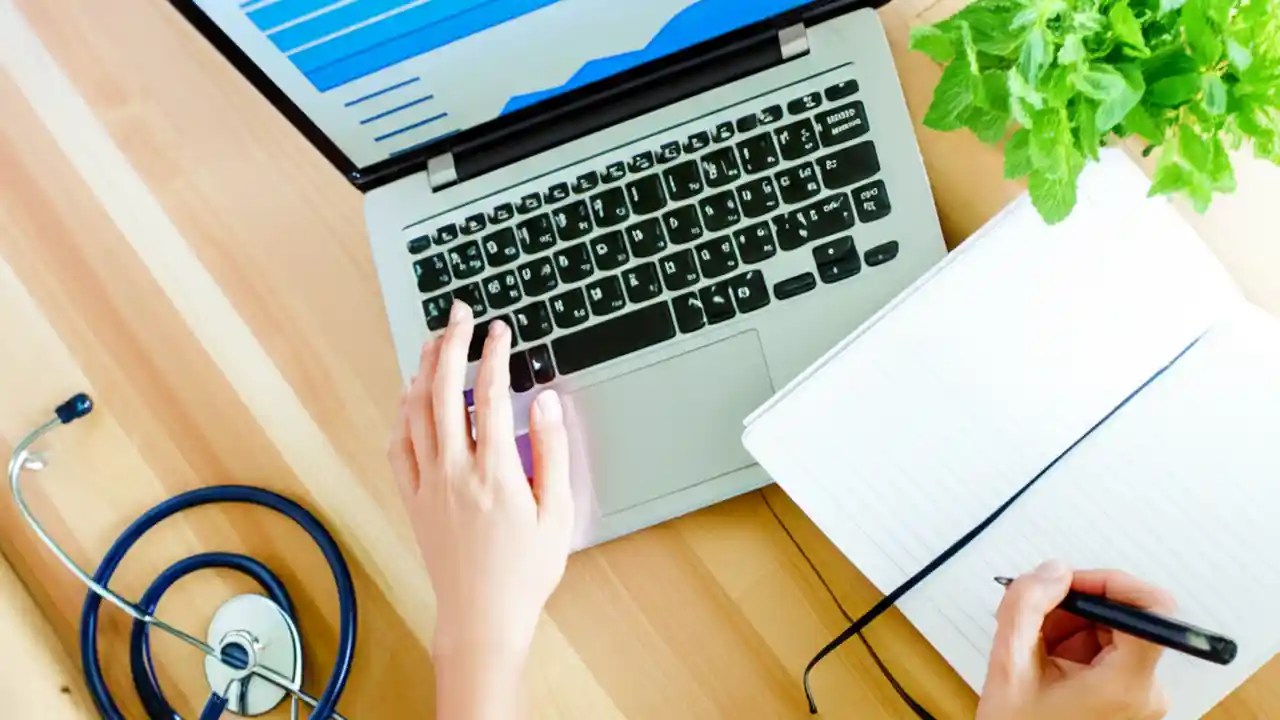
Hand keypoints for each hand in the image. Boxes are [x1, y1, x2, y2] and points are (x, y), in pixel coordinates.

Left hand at [388, 301, 573, 718]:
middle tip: (459, 314)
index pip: (488, 394)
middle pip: (443, 390)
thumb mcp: (558, 512)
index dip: (494, 354)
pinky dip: (401, 413)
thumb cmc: (526, 571)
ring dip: (422, 369)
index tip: (500, 329)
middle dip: (451, 343)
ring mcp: (428, 484)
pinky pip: (398, 446)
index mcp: (494, 471)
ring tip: (435, 341)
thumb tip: (545, 402)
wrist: (481, 617)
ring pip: (414, 412)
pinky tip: (409, 396)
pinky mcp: (413, 500)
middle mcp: (454, 470)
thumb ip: (552, 451)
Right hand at [976, 561, 1173, 719]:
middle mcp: (1146, 691)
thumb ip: (1026, 606)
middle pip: (1124, 619)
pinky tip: (1046, 663)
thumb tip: (1054, 570)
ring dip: (1070, 627)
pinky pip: (1108, 652)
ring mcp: (1139, 697)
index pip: (1152, 611)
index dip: (1112, 584)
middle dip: (1075, 609)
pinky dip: (1074, 646)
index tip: (1074, 582)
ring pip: (1113, 632)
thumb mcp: (1009, 666)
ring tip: (1035, 650)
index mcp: (1126, 685)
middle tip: (1035, 620)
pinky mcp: (1128, 699)